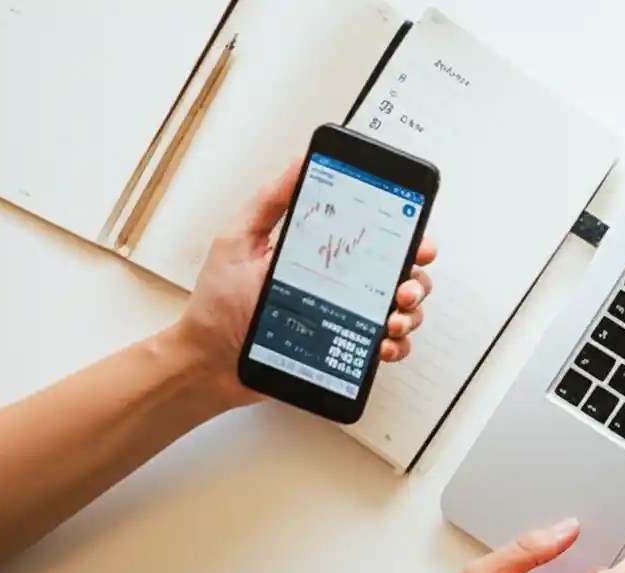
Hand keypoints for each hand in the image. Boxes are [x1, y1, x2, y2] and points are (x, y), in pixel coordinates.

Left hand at [174, 161, 437, 406]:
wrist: (208, 360)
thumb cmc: (219, 304)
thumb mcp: (239, 240)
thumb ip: (270, 201)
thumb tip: (300, 161)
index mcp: (324, 255)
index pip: (377, 239)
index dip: (407, 235)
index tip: (417, 239)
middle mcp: (344, 286)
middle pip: (402, 275)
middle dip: (416, 280)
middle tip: (402, 288)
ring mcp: (348, 320)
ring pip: (404, 311)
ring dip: (409, 314)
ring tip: (391, 321)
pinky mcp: (346, 353)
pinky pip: (389, 349)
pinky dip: (396, 346)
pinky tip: (381, 345)